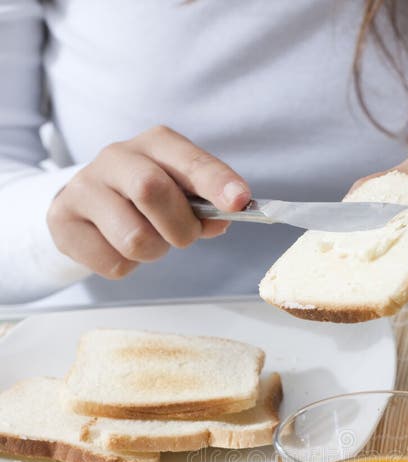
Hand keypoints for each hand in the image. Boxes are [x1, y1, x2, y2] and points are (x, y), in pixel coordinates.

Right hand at [47, 126, 250, 279]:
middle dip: (179, 227)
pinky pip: (112, 262)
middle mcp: (116, 157)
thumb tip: (223, 218)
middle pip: (152, 190)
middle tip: (183, 237)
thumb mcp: (180, 194)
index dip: (215, 181)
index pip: (187, 160)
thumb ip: (205, 206)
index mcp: (154, 144)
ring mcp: (84, 188)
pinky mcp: (63, 222)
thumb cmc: (144, 201)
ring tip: (146, 240)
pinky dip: (126, 266)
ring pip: (134, 237)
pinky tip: (117, 247)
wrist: (85, 207)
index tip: (239, 201)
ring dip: (152, 252)